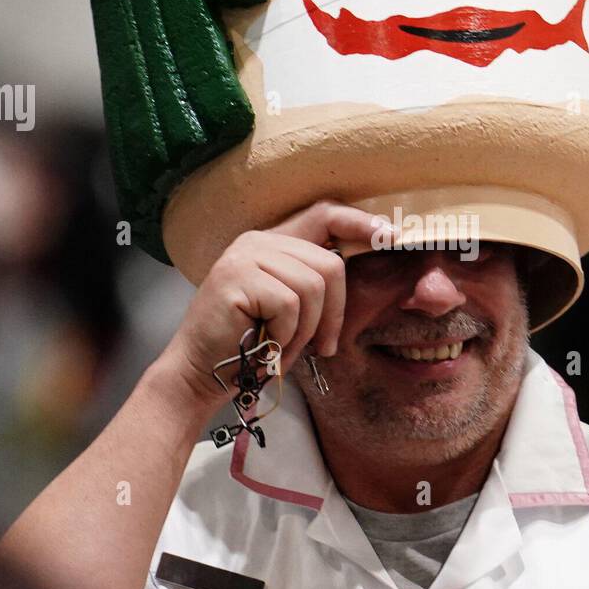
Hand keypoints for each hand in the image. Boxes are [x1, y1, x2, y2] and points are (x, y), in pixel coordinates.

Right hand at [157, 200, 391, 413]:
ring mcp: (244, 256)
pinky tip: (265, 343)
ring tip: (282, 344)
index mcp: (271, 242)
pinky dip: (286, 334)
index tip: (389, 235)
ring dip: (306, 329)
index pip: (323, 215)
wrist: (200, 373)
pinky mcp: (236, 277)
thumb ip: (316, 284)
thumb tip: (370, 265)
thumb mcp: (291, 309)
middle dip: (333, 313)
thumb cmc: (250, 345)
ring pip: (313, 286)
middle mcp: (257, 241)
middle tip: (320, 346)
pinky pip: (290, 304)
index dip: (358, 222)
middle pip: (329, 264)